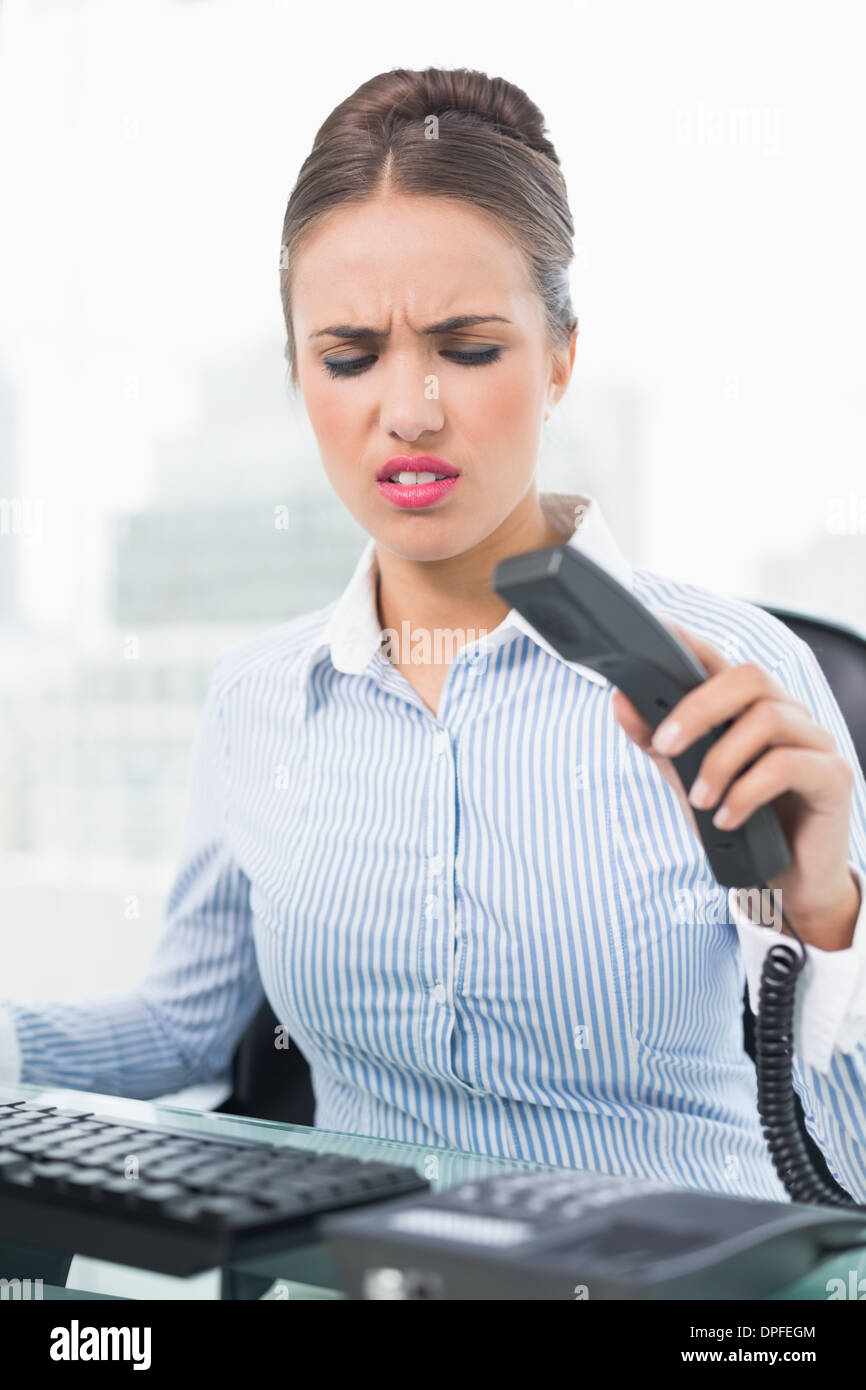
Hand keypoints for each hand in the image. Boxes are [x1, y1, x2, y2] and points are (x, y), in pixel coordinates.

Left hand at [611, 619, 860, 950]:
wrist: (786, 881)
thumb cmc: (741, 821)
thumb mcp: (688, 780)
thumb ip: (659, 743)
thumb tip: (622, 701)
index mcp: (750, 707)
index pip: (720, 661)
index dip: (689, 642)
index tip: (654, 633)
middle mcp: (787, 713)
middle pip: (748, 677)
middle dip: (698, 707)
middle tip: (665, 745)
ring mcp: (815, 741)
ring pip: (767, 719)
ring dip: (721, 760)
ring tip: (700, 799)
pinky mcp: (833, 776)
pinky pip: (787, 765)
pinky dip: (746, 791)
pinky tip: (726, 818)